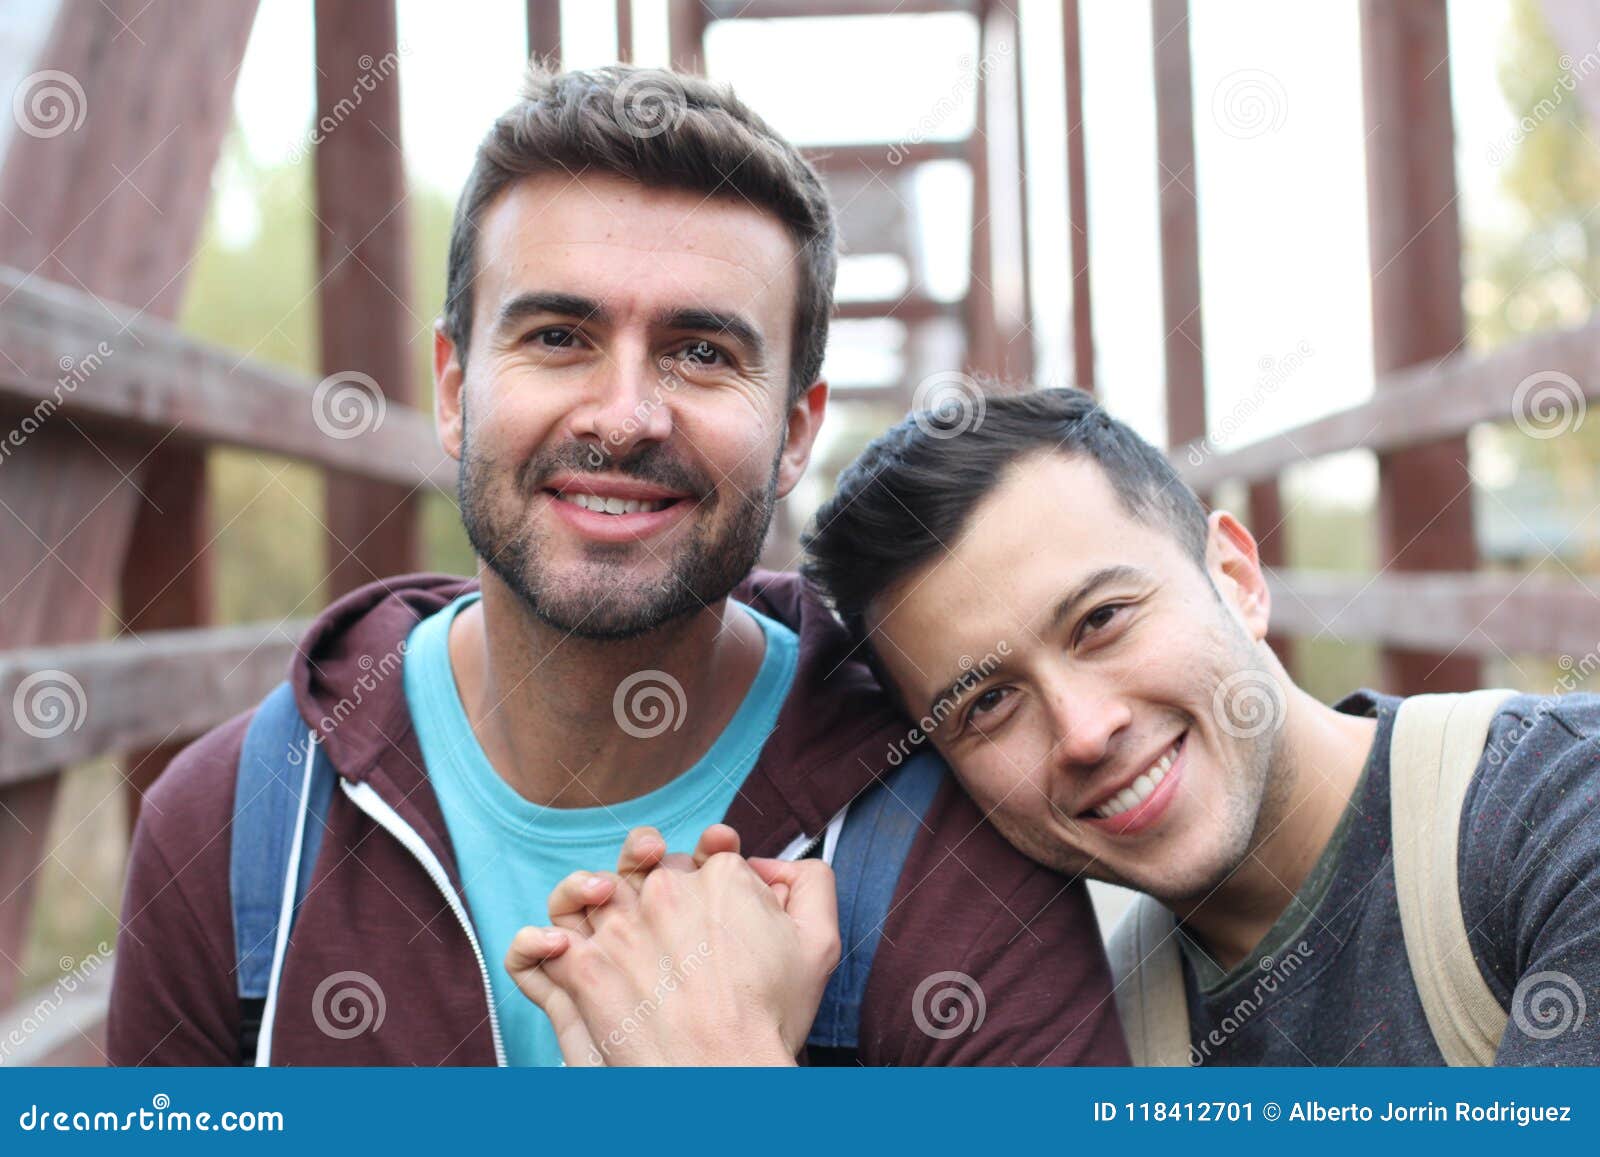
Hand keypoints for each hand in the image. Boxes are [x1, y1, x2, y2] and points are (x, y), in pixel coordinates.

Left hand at [507, 848, 838, 1064]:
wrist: (724, 1075)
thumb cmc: (771, 1017)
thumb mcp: (819, 942)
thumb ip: (811, 884)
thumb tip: (778, 865)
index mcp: (719, 877)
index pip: (703, 855)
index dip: (706, 872)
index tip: (706, 900)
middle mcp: (663, 890)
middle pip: (646, 868)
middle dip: (651, 879)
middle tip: (662, 912)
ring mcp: (617, 927)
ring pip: (588, 890)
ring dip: (587, 894)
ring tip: (599, 906)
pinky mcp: (581, 968)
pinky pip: (537, 947)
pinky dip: (536, 945)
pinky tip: (556, 948)